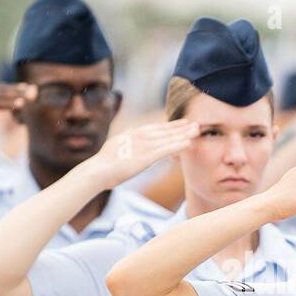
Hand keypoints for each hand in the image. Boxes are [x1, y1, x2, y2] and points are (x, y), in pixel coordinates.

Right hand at [84, 120, 199, 187]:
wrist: (97, 171)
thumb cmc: (102, 167)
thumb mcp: (115, 152)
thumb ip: (125, 149)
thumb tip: (128, 153)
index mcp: (131, 134)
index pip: (154, 128)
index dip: (169, 126)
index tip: (181, 123)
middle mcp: (138, 136)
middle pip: (164, 130)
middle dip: (180, 127)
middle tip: (195, 123)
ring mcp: (142, 145)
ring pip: (168, 138)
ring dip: (184, 134)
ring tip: (197, 130)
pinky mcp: (146, 156)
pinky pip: (166, 149)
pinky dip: (178, 145)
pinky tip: (189, 143)